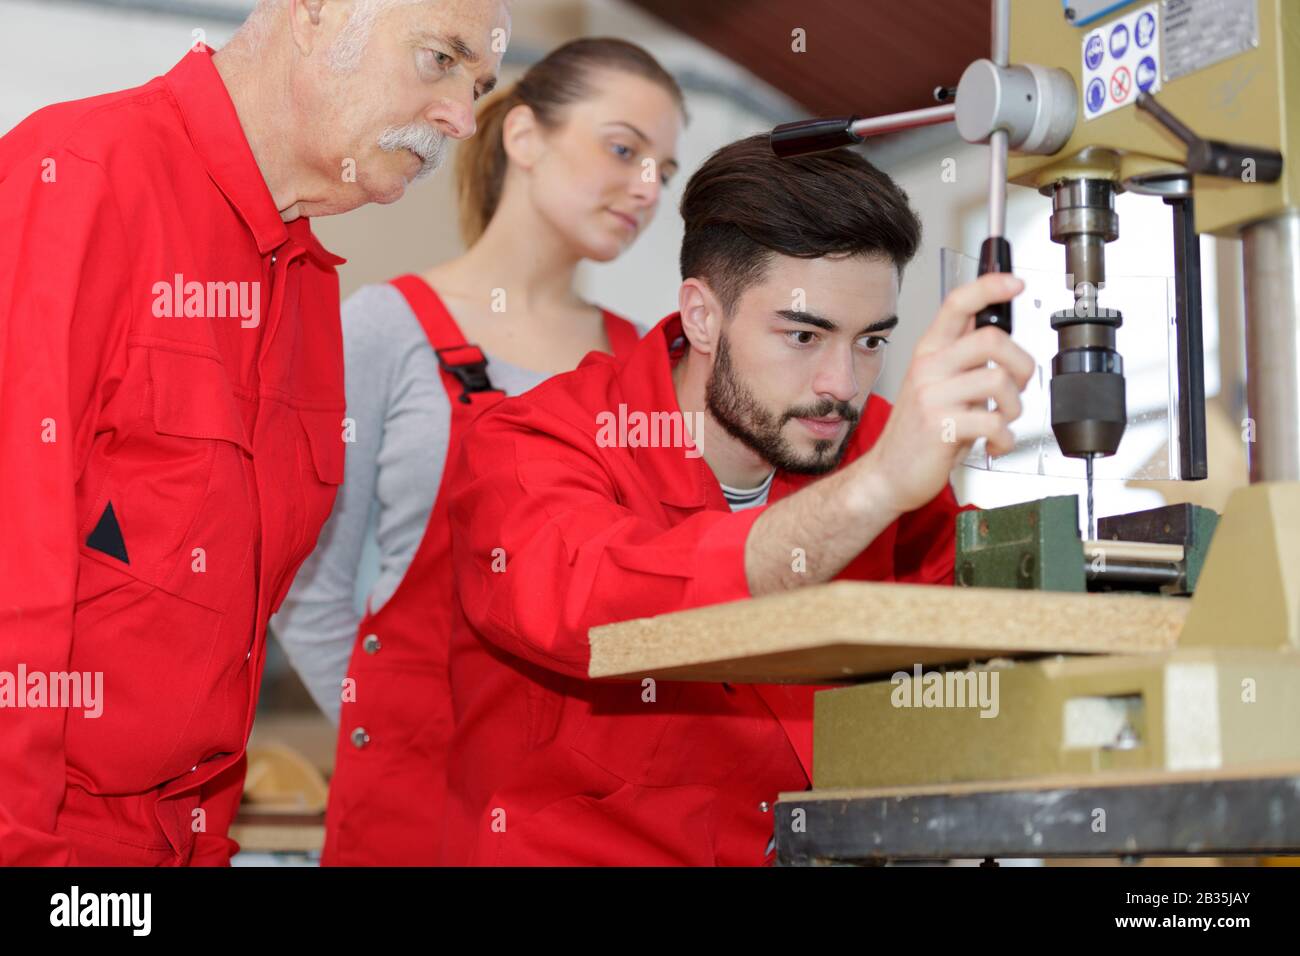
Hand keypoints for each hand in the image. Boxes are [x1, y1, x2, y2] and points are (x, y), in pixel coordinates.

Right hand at [859, 272, 1034, 514]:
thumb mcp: (937, 387)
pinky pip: (994, 423)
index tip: (1014, 283)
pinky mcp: (940, 427)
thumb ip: (963, 361)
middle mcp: (929, 368)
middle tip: (1018, 385)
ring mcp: (932, 396)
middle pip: (991, 339)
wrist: (887, 475)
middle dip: (1021, 364)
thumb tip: (998, 335)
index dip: (989, 286)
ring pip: (999, 381)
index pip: (957, 304)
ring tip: (1003, 420)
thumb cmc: (917, 433)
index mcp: (929, 353)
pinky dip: (1005, 439)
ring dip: (1015, 407)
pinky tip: (995, 444)